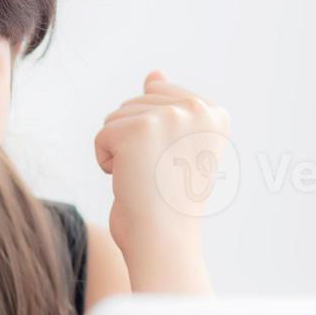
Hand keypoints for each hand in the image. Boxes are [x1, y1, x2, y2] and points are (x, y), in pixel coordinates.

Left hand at [93, 69, 231, 265]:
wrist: (165, 240)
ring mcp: (168, 117)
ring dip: (120, 152)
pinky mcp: (138, 131)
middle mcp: (197, 109)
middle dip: (134, 141)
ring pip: (116, 118)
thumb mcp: (175, 147)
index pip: (159, 92)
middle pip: (135, 103)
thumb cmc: (170, 201)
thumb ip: (166, 106)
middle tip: (158, 174)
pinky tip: (129, 181)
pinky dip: (105, 162)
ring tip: (146, 177)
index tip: (172, 162)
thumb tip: (154, 73)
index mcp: (215, 112)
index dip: (153, 133)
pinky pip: (101, 136)